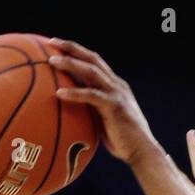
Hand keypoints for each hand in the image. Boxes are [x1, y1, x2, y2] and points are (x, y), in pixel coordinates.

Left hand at [48, 38, 156, 163]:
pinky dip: (75, 93)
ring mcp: (117, 94)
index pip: (95, 62)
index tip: (59, 46)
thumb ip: (92, 111)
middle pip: (92, 58)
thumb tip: (71, 113)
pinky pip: (91, 96)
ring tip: (51, 61)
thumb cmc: (122, 142)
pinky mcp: (114, 106)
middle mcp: (117, 85)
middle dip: (72, 48)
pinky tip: (58, 93)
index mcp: (115, 86)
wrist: (142, 151)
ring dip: (70, 63)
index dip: (78, 52)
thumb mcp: (104, 121)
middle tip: (52, 42)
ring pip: (91, 71)